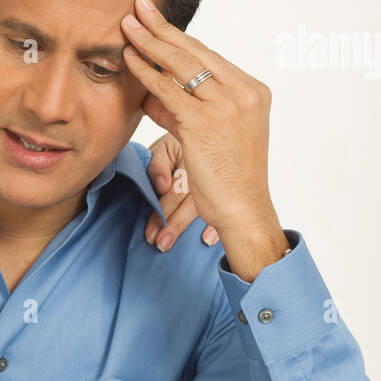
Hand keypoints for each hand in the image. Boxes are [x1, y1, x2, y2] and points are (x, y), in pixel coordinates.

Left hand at [121, 0, 287, 280]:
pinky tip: (129, 58)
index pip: (207, 56)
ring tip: (127, 24)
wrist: (245, 209)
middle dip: (162, 27)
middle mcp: (243, 91)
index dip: (178, 36)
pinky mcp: (206, 121)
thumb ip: (182, 110)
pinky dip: (146, 71)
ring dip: (150, 41)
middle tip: (139, 5)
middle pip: (195, 51)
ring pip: (181, 64)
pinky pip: (169, 89)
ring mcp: (227, 104)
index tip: (156, 19)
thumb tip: (152, 91)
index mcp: (251, 90)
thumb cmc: (226, 178)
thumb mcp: (207, 136)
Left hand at [145, 131, 218, 251]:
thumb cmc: (177, 148)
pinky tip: (209, 240)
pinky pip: (227, 209)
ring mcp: (221, 180)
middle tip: (161, 244)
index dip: (162, 213)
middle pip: (191, 203)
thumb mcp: (163, 149)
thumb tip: (161, 186)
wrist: (205, 136)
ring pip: (206, 208)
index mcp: (191, 158)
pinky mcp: (229, 189)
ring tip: (175, 244)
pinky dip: (217, 226)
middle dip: (174, 226)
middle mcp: (208, 170)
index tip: (151, 233)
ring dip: (191, 230)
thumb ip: (158, 166)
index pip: (175, 191)